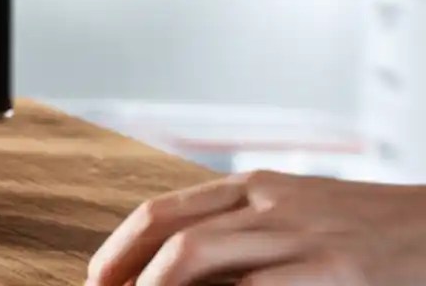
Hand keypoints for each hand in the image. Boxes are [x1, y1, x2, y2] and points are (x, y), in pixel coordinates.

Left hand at [87, 170, 425, 284]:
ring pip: (197, 254)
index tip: (97, 278)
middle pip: (170, 232)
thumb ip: (244, 238)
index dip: (119, 247)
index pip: (164, 211)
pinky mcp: (332, 271)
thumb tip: (178, 273)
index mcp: (255, 189)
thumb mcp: (300, 218)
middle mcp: (269, 205)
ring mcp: (300, 236)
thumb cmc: (369, 232)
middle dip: (123, 269)